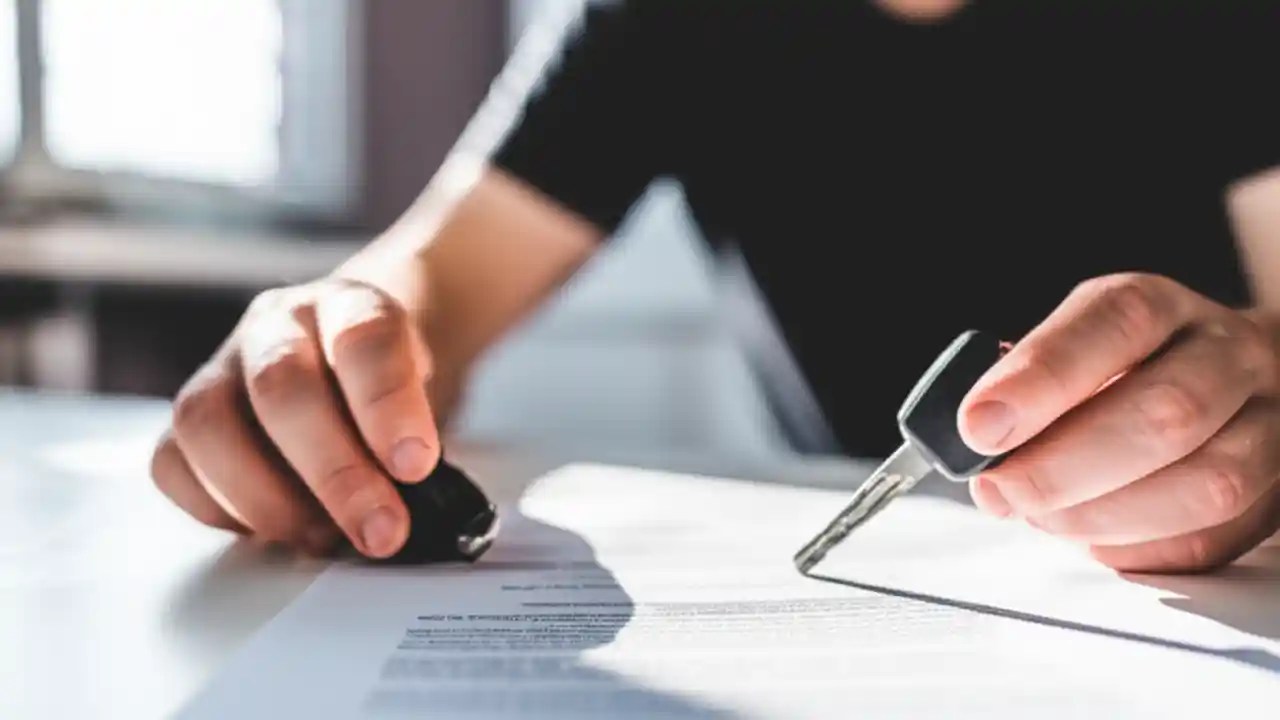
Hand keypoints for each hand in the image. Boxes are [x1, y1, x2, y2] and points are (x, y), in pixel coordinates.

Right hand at [149, 279, 440, 558]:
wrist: (359, 358)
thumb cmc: (393, 386)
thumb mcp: (433, 393)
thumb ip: (421, 439)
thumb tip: (418, 506)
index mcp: (349, 305)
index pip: (363, 338)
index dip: (387, 404)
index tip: (415, 465)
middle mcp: (277, 325)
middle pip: (281, 387)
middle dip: (334, 474)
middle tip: (380, 531)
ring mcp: (222, 366)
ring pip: (208, 424)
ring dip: (268, 501)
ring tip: (324, 538)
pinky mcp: (186, 418)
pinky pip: (173, 464)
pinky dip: (220, 509)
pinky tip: (274, 528)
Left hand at [958, 273, 1279, 572]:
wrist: (1226, 379)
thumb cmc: (1122, 370)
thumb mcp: (1071, 347)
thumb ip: (1025, 384)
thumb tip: (972, 439)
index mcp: (1161, 308)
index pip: (1116, 322)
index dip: (1042, 376)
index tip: (978, 424)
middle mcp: (1228, 356)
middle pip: (1168, 410)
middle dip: (1065, 465)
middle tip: (1000, 489)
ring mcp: (1267, 425)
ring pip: (1206, 482)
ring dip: (1102, 515)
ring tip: (1040, 516)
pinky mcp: (1275, 495)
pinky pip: (1214, 538)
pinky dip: (1138, 547)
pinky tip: (1092, 536)